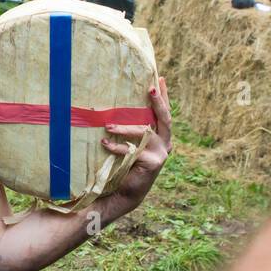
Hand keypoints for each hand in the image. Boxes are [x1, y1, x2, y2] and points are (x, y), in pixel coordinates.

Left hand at [99, 77, 172, 213]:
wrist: (126, 192)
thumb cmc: (126, 164)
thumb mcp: (132, 143)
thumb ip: (133, 128)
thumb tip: (118, 106)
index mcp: (163, 136)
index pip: (165, 113)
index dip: (164, 96)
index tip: (159, 78)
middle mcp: (166, 143)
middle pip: (165, 118)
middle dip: (159, 102)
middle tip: (150, 88)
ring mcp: (161, 153)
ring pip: (144, 132)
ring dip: (124, 128)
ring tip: (108, 126)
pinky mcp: (153, 163)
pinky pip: (132, 150)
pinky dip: (117, 147)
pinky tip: (104, 144)